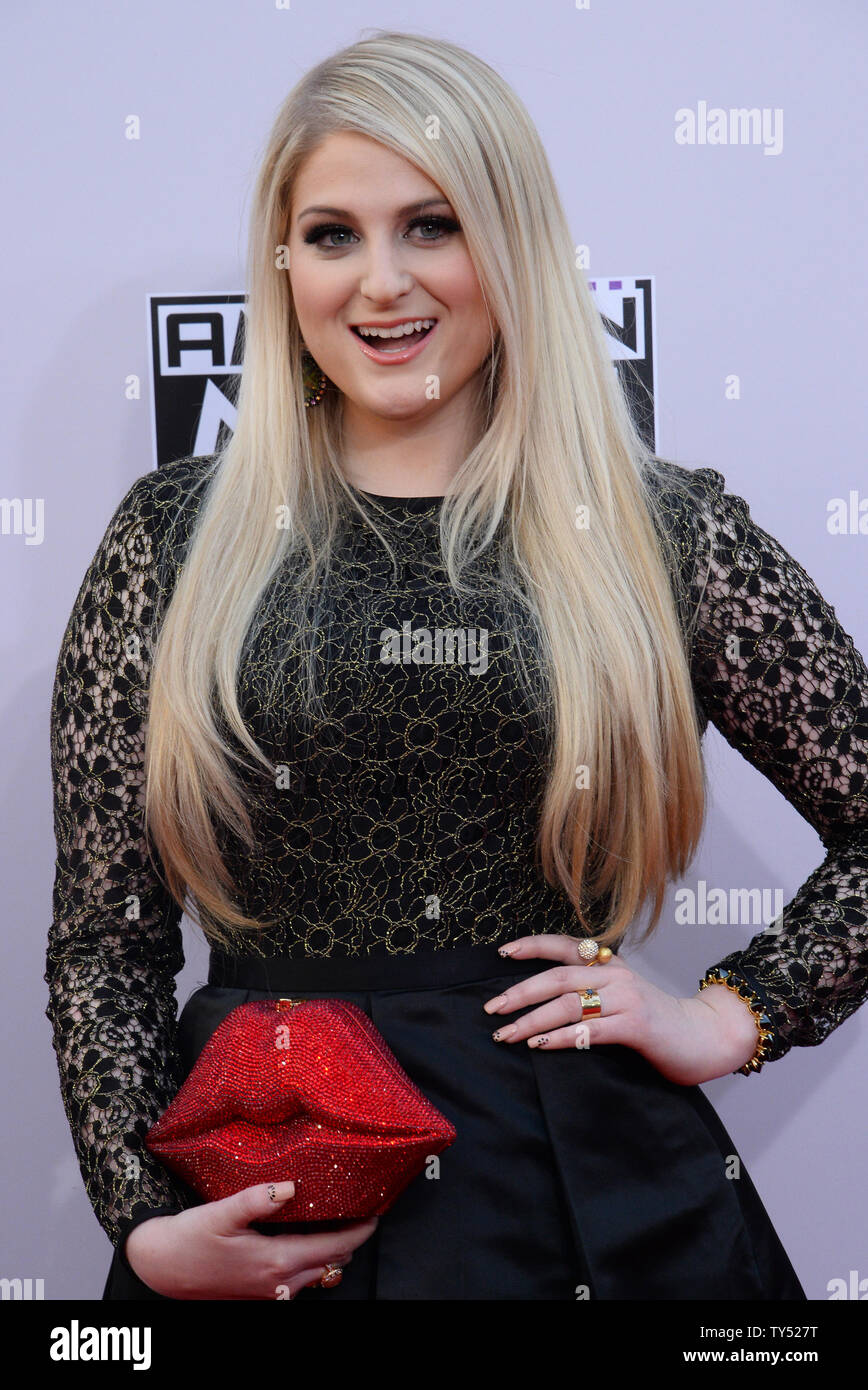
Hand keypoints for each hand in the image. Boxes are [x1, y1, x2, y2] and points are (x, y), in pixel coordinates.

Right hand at [124, 1181, 378, 1299]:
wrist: (161, 1268)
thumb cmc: (189, 1239)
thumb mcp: (221, 1212)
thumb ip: (257, 1199)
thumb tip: (290, 1186)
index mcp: (275, 1261)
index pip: (334, 1247)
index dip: (360, 1230)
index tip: (377, 1211)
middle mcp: (279, 1282)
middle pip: (332, 1262)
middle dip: (351, 1239)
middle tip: (363, 1210)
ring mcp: (270, 1291)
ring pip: (317, 1273)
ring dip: (332, 1251)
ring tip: (340, 1220)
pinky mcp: (260, 1292)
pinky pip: (299, 1279)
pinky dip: (312, 1260)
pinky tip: (306, 1237)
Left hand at [483, 935, 760, 1085]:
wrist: (707, 1038)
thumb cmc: (659, 1024)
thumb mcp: (624, 999)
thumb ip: (593, 994)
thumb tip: (543, 1005)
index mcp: (612, 965)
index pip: (566, 945)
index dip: (533, 946)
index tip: (503, 953)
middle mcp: (617, 975)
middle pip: (558, 977)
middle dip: (520, 992)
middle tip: (491, 1008)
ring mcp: (628, 998)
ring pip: (568, 1004)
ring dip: (532, 1020)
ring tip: (507, 1034)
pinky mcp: (637, 1025)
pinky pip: (591, 1030)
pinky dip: (561, 1037)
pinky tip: (541, 1046)